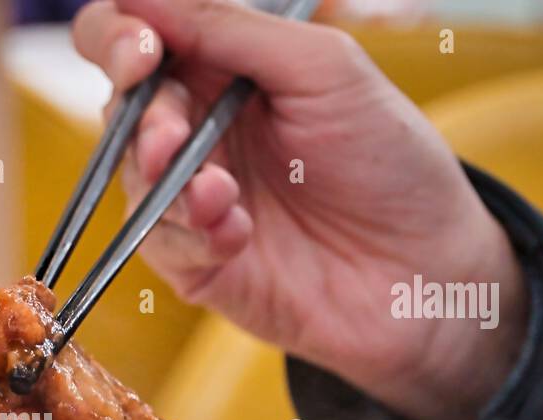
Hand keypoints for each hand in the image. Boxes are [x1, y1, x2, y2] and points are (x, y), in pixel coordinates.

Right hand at [73, 0, 528, 419]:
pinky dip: (193, 234)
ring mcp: (189, 198)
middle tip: (173, 141)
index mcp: (221, 68)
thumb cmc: (388, 160)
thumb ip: (227, 27)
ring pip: (130, 180)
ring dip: (169, 184)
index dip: (117, 36)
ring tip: (223, 197)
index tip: (142, 51)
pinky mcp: (193, 261)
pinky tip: (239, 234)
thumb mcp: (321, 68)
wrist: (425, 270)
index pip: (132, 36)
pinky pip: (157, 242)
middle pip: (121, 109)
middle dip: (145, 121)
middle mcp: (196, 128)